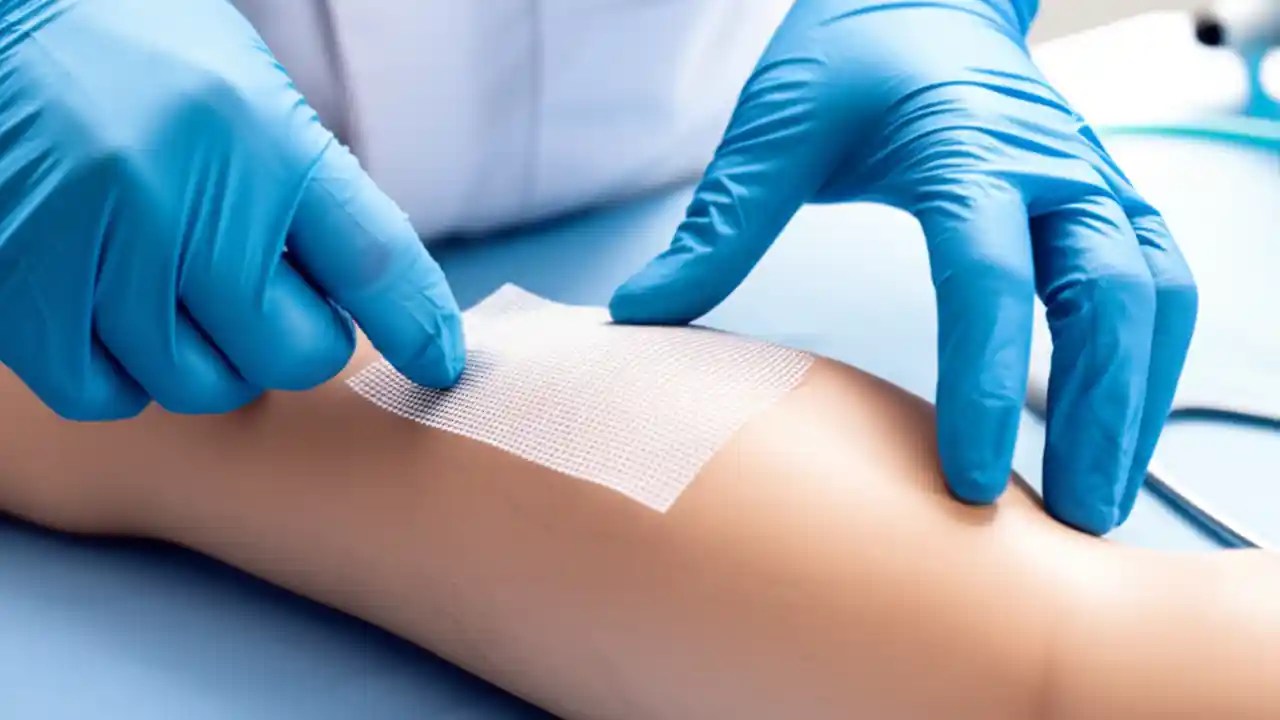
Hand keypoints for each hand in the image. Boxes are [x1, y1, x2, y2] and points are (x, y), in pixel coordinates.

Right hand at [0, 0, 464, 420]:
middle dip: (295, 340)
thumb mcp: (248, 96)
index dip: (417, 326)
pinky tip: (123, 321)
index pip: (373, 261)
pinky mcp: (23, 296)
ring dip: (212, 361)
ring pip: (201, 384)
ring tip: (189, 302)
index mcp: (260, 136)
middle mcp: (182, 197)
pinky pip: (108, 394)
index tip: (437, 362)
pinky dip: (127, 375)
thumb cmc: (140, 57)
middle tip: (271, 304)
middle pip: (290, 351)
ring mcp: (97, 249)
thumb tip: (370, 303)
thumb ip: (306, 191)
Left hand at [609, 0, 1197, 533]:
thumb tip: (645, 312)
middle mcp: (1048, 163)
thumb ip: (722, 224)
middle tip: (1070, 520)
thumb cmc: (854, 48)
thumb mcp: (779, 124)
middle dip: (1101, 415)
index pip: (989, 277)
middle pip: (1110, 296)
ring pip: (1153, 295)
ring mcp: (1088, 178)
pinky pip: (1155, 283)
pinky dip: (1148, 360)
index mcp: (968, 146)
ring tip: (1098, 495)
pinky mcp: (1101, 196)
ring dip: (1139, 398)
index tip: (969, 480)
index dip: (984, 383)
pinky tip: (1117, 423)